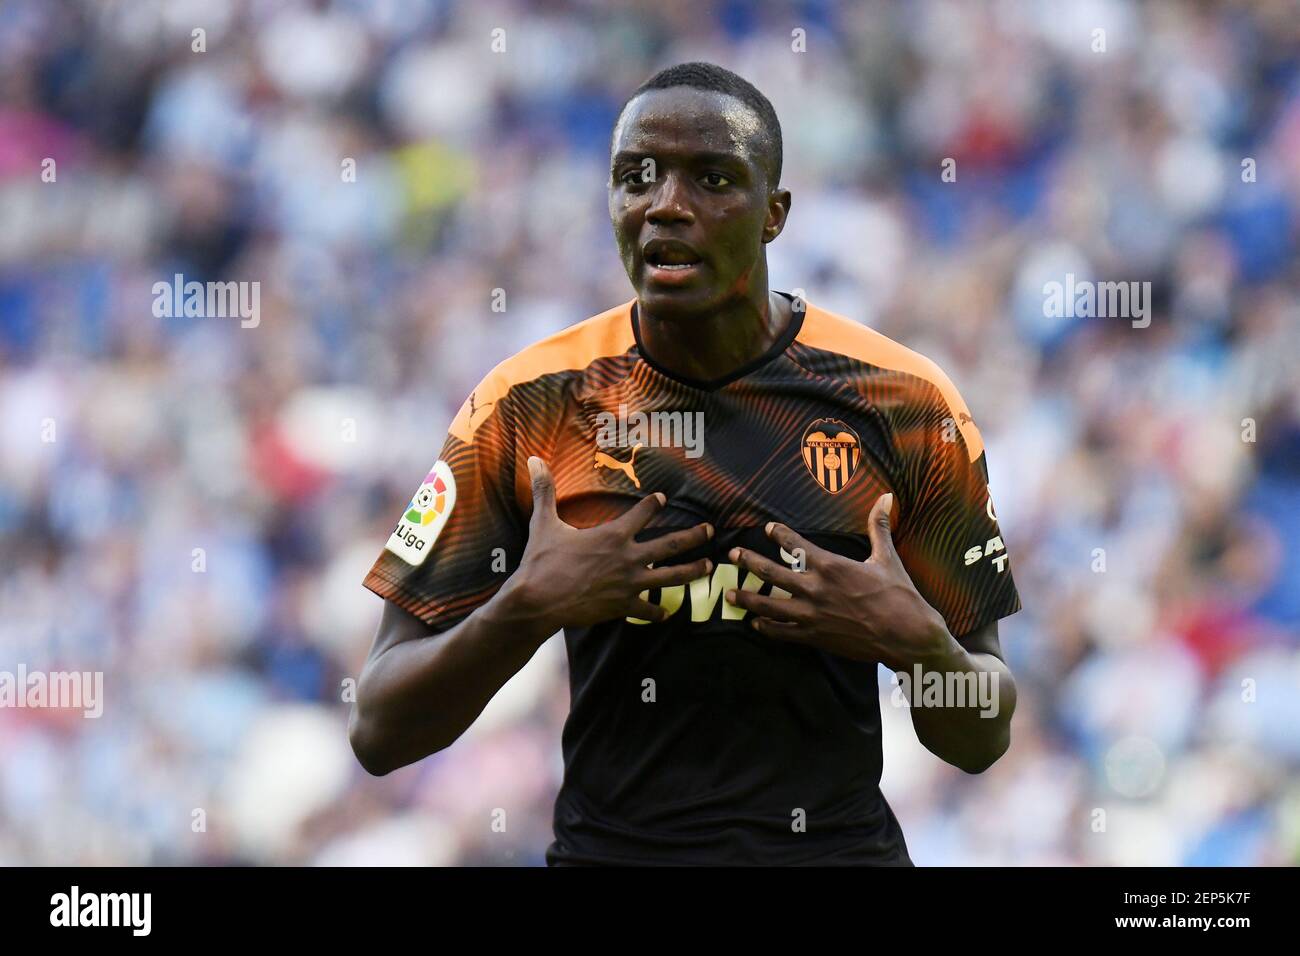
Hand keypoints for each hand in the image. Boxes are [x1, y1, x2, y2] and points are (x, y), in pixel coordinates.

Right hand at [505, 456, 712, 630]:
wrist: (538, 600)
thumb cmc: (541, 562)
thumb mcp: (544, 523)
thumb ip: (544, 491)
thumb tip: (534, 459)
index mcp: (614, 534)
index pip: (643, 513)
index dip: (655, 503)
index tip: (663, 498)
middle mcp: (628, 557)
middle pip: (671, 544)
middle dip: (694, 536)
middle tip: (710, 530)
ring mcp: (629, 584)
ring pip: (671, 577)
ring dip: (693, 571)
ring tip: (709, 567)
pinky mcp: (623, 606)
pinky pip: (648, 610)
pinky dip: (658, 612)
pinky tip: (667, 613)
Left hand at [724, 493, 954, 668]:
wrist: (906, 635)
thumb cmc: (898, 595)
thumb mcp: (887, 558)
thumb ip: (879, 527)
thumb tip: (886, 497)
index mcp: (831, 566)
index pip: (796, 545)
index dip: (779, 535)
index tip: (767, 528)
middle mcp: (816, 589)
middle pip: (772, 573)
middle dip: (750, 562)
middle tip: (734, 555)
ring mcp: (812, 615)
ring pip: (769, 606)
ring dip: (748, 599)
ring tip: (731, 593)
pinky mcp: (814, 637)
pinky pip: (782, 633)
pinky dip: (766, 628)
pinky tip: (754, 624)